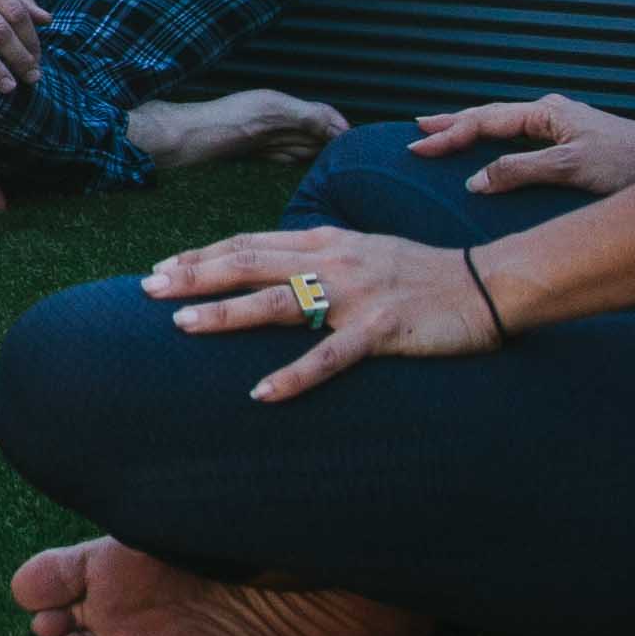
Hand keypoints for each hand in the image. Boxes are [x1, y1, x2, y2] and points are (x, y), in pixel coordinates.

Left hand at [138, 223, 496, 402]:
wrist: (488, 284)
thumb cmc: (421, 273)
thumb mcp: (362, 251)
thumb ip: (317, 256)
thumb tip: (269, 264)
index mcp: (325, 242)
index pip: (249, 243)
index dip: (202, 255)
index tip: (160, 267)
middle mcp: (333, 261)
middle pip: (249, 263)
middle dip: (194, 276)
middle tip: (146, 290)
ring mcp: (356, 295)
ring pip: (279, 302)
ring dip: (226, 314)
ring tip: (181, 326)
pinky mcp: (382, 331)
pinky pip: (330, 356)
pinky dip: (294, 375)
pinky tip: (261, 393)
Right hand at [410, 93, 634, 199]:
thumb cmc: (628, 163)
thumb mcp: (569, 168)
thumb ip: (520, 170)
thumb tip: (475, 180)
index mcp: (545, 112)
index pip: (485, 121)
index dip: (449, 135)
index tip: (417, 147)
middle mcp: (550, 113)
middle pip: (490, 116)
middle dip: (453, 123)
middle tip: (419, 130)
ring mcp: (561, 126)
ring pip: (505, 125)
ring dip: (473, 129)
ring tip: (445, 132)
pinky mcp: (571, 141)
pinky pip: (520, 137)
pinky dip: (496, 140)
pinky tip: (491, 145)